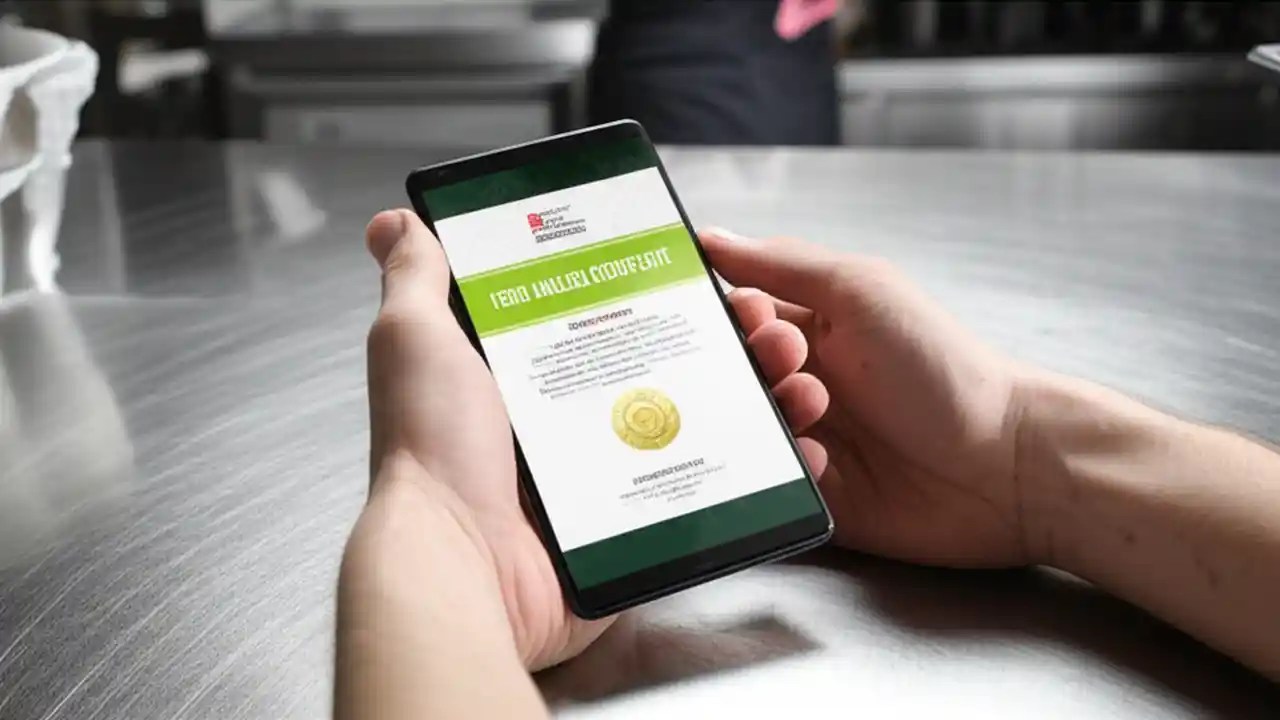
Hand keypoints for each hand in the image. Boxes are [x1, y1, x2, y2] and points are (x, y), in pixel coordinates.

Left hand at [346, 211, 828, 671]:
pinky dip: (755, 467)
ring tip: (795, 374)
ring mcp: (600, 471)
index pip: (604, 311)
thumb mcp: (416, 340)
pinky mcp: (629, 520)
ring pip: (695, 420)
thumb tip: (397, 221)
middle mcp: (563, 418)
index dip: (658, 286)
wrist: (462, 563)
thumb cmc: (434, 448)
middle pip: (662, 361)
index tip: (707, 267)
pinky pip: (702, 486)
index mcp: (521, 371)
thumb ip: (416, 278)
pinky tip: (795, 444)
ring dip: (758, 394)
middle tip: (768, 323)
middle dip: (728, 336)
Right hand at [701, 228, 1033, 567]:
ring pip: (741, 429)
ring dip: (768, 414)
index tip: (740, 315)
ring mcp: (806, 439)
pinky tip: (824, 462)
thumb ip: (785, 264)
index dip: (725, 313)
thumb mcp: (862, 293)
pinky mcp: (810, 494)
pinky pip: (765, 483)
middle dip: (744, 365)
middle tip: (784, 361)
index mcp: (812, 326)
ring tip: (813, 407)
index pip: (738, 314)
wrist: (1003, 464)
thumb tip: (710, 236)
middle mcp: (802, 380)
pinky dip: (785, 468)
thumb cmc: (941, 366)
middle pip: (729, 374)